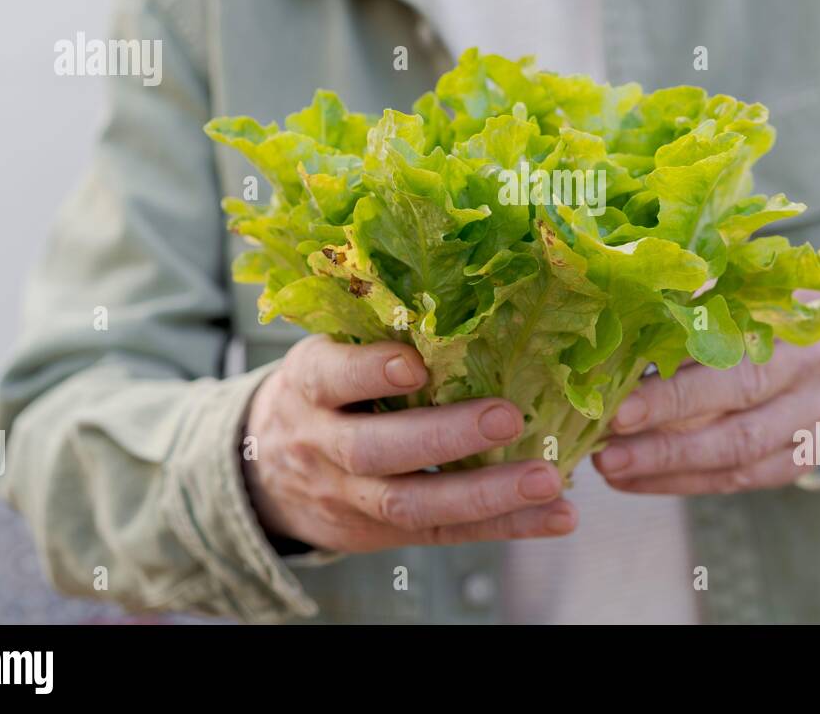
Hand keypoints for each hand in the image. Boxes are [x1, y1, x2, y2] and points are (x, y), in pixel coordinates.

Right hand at [242, 335, 576, 552]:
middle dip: (443, 438)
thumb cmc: (322, 394)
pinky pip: (446, 534)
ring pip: (412, 504)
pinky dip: (505, 527)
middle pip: (373, 449)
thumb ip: (372, 334)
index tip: (415, 363)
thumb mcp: (325, 356)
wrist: (262, 478)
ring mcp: (351, 498)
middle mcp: (323, 445)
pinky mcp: (382, 535)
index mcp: (308, 387)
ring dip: (486, 495)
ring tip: (547, 479)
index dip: (369, 371)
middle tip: (508, 417)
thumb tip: (463, 284)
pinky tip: (557, 517)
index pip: (329, 377)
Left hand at [592, 297, 819, 494]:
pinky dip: (684, 483)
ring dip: (668, 463)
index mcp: (791, 318)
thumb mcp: (739, 294)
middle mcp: (810, 371)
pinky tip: (636, 481)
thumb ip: (690, 306)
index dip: (675, 373)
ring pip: (740, 450)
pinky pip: (740, 480)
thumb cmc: (765, 313)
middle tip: (607, 440)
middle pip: (738, 400)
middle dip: (667, 423)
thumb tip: (618, 318)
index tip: (620, 398)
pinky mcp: (802, 459)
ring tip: (611, 465)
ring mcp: (813, 420)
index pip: (730, 347)